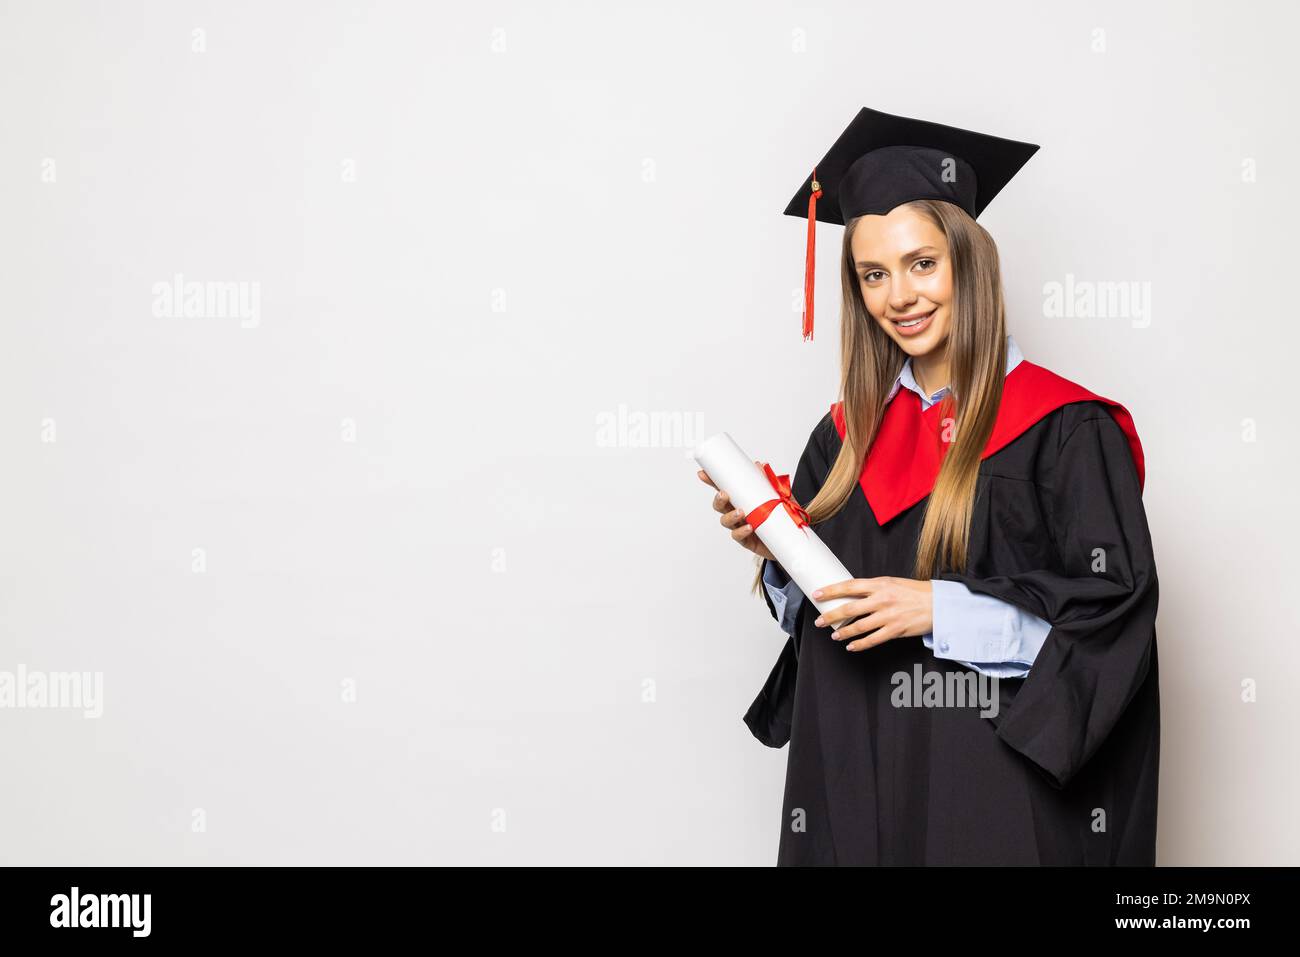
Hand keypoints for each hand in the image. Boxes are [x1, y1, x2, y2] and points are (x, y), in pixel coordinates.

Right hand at [697, 466, 775, 562]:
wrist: (792, 538)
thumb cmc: (782, 516)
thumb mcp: (778, 495)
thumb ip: (768, 481)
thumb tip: (759, 465)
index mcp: (742, 499)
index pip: (723, 488)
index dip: (711, 481)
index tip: (703, 474)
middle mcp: (738, 512)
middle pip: (719, 506)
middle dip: (718, 499)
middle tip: (724, 494)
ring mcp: (740, 526)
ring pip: (725, 521)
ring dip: (730, 516)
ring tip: (741, 512)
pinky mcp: (747, 540)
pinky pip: (738, 536)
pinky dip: (741, 531)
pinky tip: (749, 527)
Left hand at [811, 577, 933, 651]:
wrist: (939, 603)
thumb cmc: (915, 592)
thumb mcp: (892, 583)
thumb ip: (874, 588)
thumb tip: (852, 594)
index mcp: (880, 584)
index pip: (849, 586)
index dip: (831, 590)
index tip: (817, 594)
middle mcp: (882, 599)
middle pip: (849, 609)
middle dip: (831, 616)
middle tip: (819, 621)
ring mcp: (889, 616)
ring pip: (859, 627)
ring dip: (843, 632)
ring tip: (834, 634)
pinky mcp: (895, 630)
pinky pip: (873, 640)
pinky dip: (859, 644)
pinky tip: (851, 646)